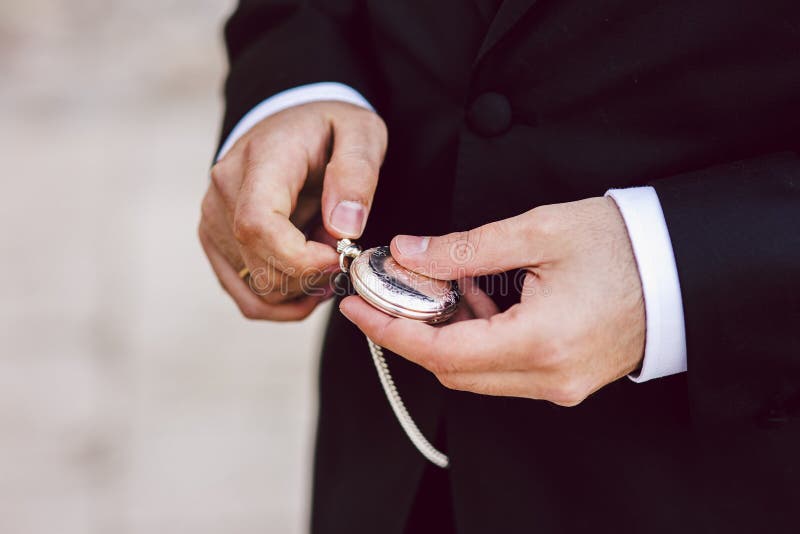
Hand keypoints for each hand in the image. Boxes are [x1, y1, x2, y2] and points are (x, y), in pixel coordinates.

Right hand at [199, 101, 386, 320]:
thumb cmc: (328, 129)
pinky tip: (311, 285)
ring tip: (327, 256)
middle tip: (343, 252)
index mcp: (260, 160)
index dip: (299, 258)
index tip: (338, 256)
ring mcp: (213, 220)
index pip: (258, 225)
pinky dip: (283, 303)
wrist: (292, 122)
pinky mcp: (216, 242)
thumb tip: (344, 227)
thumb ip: (356, 174)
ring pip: (257, 288)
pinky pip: (246, 296)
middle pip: (259, 264)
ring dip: (302, 288)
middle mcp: (224, 191)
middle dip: (312, 275)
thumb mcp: (360, 133)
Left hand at [339, 197, 644, 405]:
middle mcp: (548, 377)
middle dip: (412, 331)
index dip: (391, 330)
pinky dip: (478, 338)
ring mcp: (559, 384)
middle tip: (389, 290)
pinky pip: (503, 369)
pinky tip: (478, 298)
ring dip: (447, 333)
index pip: (441, 353)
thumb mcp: (537, 231)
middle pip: (453, 369)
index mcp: (541, 342)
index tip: (356, 308)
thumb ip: (464, 249)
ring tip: (441, 285)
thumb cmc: (622, 243)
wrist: (684, 267)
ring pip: (476, 372)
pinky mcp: (565, 379)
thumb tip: (407, 253)